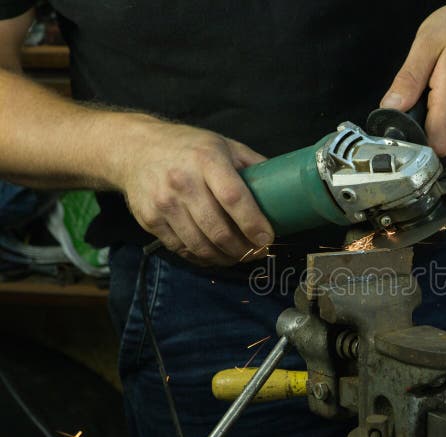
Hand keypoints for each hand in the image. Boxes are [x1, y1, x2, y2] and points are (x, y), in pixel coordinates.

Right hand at [109, 115, 271, 265]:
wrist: (134, 149)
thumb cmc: (188, 147)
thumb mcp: (223, 145)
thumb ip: (253, 165)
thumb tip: (288, 187)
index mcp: (207, 159)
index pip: (234, 198)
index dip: (253, 224)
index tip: (268, 238)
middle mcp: (182, 181)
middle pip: (218, 230)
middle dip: (243, 249)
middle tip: (257, 252)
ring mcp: (163, 203)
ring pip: (200, 246)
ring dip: (225, 258)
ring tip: (239, 256)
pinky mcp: (150, 220)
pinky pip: (182, 249)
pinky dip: (202, 258)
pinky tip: (215, 254)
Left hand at [380, 0, 445, 156]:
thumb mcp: (427, 43)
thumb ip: (409, 80)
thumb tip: (391, 108)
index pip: (436, 142)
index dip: (415, 139)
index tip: (404, 124)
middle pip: (434, 134)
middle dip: (421, 115)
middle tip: (424, 85)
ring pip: (443, 126)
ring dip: (433, 108)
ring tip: (440, 77)